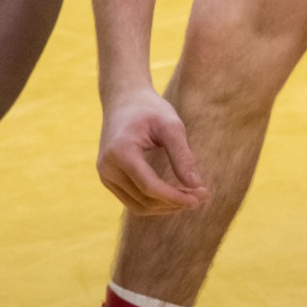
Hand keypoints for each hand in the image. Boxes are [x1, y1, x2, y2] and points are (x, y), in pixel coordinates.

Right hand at [97, 88, 209, 214]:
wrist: (123, 99)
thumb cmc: (150, 109)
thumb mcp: (171, 126)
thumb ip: (183, 156)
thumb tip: (196, 186)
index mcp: (121, 152)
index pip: (150, 187)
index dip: (176, 197)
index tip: (200, 198)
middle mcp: (107, 166)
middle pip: (144, 199)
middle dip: (174, 203)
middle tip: (201, 196)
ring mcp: (105, 174)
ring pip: (137, 205)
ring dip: (165, 207)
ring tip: (190, 197)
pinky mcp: (108, 178)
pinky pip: (131, 200)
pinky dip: (153, 202)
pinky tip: (174, 195)